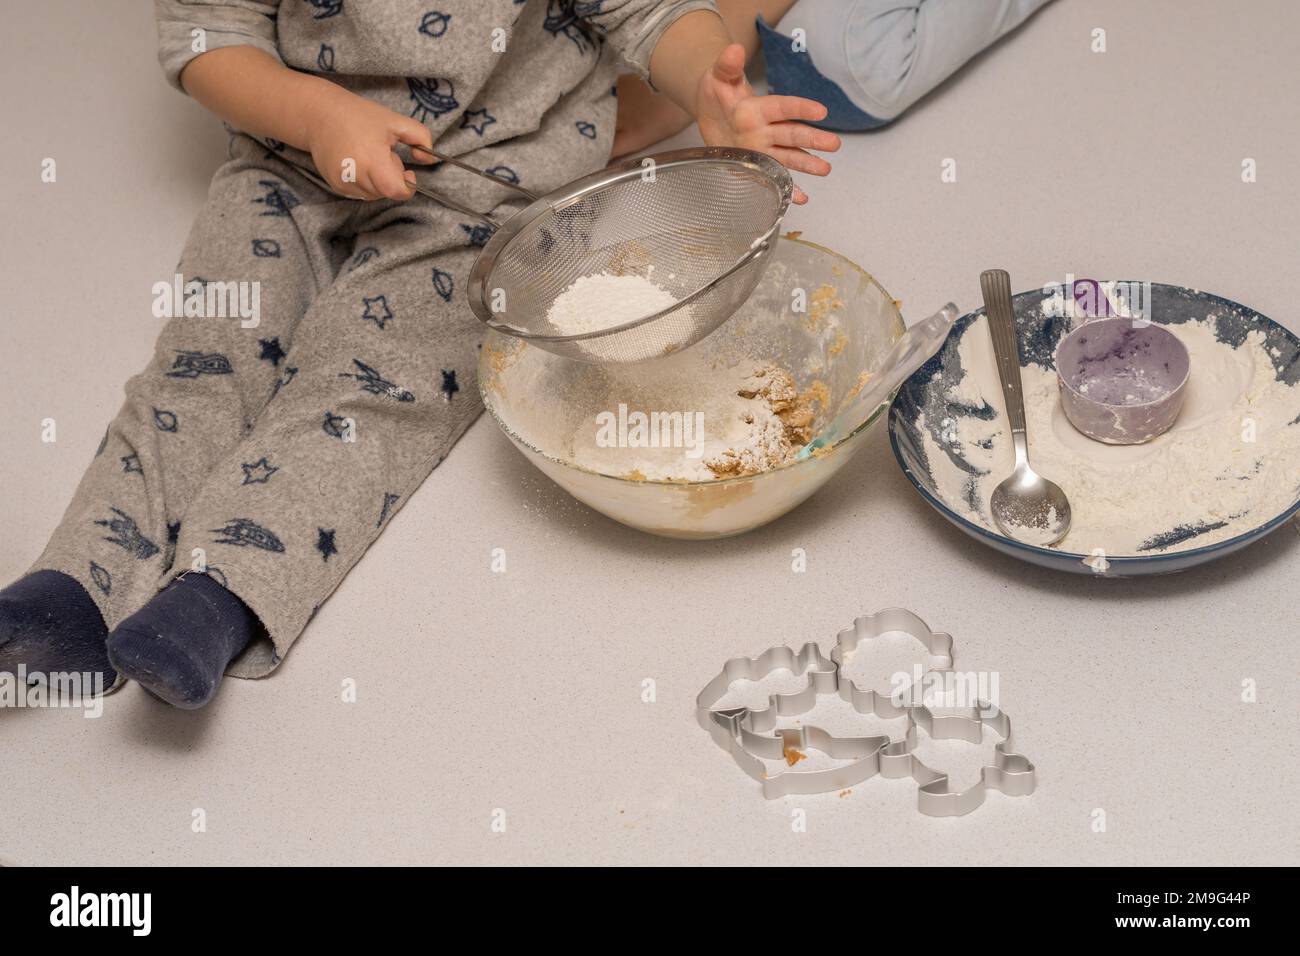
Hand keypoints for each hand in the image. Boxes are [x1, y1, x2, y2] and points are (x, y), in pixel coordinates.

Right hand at [303, 82, 431, 200]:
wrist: (319, 114)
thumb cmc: (359, 115)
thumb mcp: (395, 121)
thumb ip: (420, 137)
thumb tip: (430, 159)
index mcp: (372, 158)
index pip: (395, 190)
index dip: (407, 187)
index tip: (409, 173)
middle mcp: (354, 174)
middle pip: (386, 193)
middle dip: (392, 179)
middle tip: (386, 155)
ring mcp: (342, 181)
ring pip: (373, 195)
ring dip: (379, 182)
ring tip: (370, 156)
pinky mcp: (334, 184)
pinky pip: (359, 193)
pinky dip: (365, 182)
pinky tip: (359, 162)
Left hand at [694, 44, 839, 203]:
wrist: (709, 112)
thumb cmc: (717, 92)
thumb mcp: (718, 77)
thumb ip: (727, 66)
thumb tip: (733, 49)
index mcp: (757, 108)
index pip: (782, 107)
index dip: (800, 109)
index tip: (820, 111)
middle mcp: (765, 129)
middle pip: (792, 134)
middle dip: (813, 140)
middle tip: (835, 144)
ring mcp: (763, 148)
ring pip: (789, 155)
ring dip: (807, 163)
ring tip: (826, 169)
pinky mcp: (758, 164)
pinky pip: (775, 177)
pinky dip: (788, 189)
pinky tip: (802, 198)